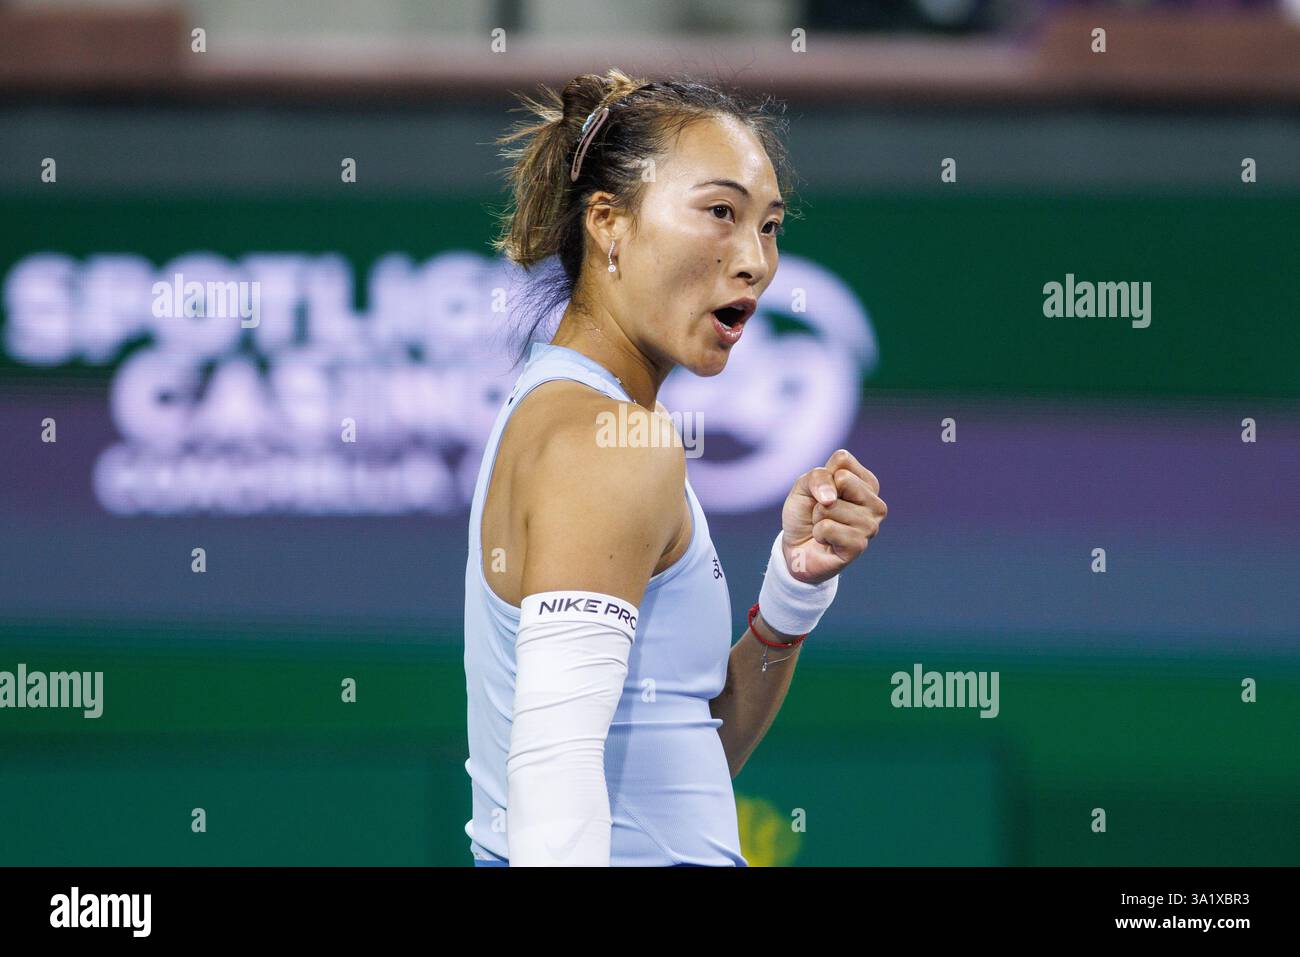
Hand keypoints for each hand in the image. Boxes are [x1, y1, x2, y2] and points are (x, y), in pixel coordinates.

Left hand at [780, 448, 886, 584]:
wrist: (796, 548)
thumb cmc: (804, 514)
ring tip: (824, 527)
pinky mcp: (859, 545)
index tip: (821, 493)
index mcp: (867, 483)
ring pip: (831, 506)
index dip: (822, 476)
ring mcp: (871, 526)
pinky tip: (825, 541)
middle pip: (842, 479)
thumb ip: (817, 477)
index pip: (843, 460)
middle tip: (822, 512)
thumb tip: (831, 498)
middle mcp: (875, 503)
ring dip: (818, 518)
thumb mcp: (804, 486)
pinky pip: (827, 527)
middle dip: (820, 496)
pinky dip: (818, 533)